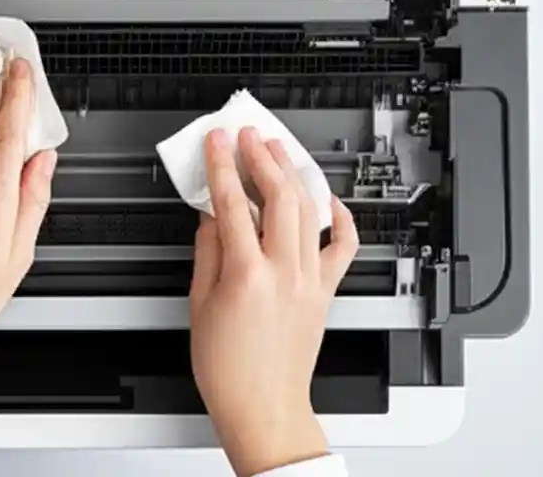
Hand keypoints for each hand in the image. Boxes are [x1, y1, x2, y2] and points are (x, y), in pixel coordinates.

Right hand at [190, 127, 358, 476]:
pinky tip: (328, 199)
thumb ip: (207, 252)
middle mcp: (284, 272)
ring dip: (294, 174)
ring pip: (310, 211)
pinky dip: (339, 217)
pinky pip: (342, 246)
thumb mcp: (199, 304)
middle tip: (249, 137)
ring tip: (279, 152)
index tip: (217, 143)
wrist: (263, 404)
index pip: (234, 203)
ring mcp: (310, 280)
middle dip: (262, 158)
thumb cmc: (228, 368)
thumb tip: (211, 216)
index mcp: (246, 275)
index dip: (223, 166)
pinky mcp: (326, 291)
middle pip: (279, 196)